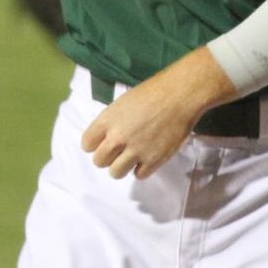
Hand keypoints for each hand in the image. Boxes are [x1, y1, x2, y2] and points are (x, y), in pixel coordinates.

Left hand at [81, 48, 232, 179]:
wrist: (180, 95)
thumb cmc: (152, 92)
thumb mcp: (122, 103)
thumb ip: (112, 122)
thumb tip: (108, 137)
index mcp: (107, 120)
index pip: (87, 144)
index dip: (94, 145)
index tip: (102, 143)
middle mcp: (118, 137)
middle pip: (99, 161)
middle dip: (107, 158)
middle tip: (118, 151)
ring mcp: (136, 150)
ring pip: (115, 173)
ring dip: (121, 167)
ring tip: (131, 158)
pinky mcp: (154, 160)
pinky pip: (139, 175)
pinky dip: (142, 168)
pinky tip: (147, 158)